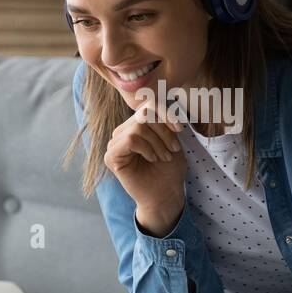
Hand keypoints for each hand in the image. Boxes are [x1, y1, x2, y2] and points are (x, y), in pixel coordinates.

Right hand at [103, 95, 186, 228]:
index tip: (180, 129)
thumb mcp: (171, 138)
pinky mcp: (111, 156)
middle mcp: (123, 132)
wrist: (166, 194)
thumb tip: (156, 98)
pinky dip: (146, 148)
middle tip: (172, 149)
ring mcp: (115, 144)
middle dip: (163, 131)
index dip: (165, 113)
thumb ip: (162, 118)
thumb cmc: (169, 169)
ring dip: (157, 143)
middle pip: (144, 115)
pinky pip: (130, 139)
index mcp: (136, 126)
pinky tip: (152, 159)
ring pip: (138, 127)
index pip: (147, 106)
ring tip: (163, 157)